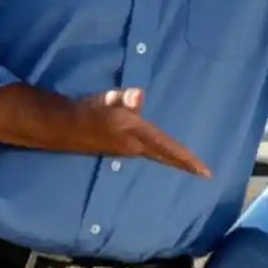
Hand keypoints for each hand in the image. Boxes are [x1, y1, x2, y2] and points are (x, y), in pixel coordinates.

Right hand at [73, 87, 211, 177]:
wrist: (62, 128)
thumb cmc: (87, 112)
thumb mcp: (105, 102)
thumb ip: (124, 100)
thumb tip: (137, 94)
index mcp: (134, 135)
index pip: (166, 147)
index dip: (185, 158)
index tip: (204, 171)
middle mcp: (133, 148)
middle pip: (165, 156)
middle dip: (185, 163)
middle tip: (205, 172)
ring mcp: (127, 151)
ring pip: (158, 154)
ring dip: (174, 158)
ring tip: (191, 163)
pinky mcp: (121, 149)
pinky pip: (149, 151)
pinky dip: (163, 153)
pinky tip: (168, 154)